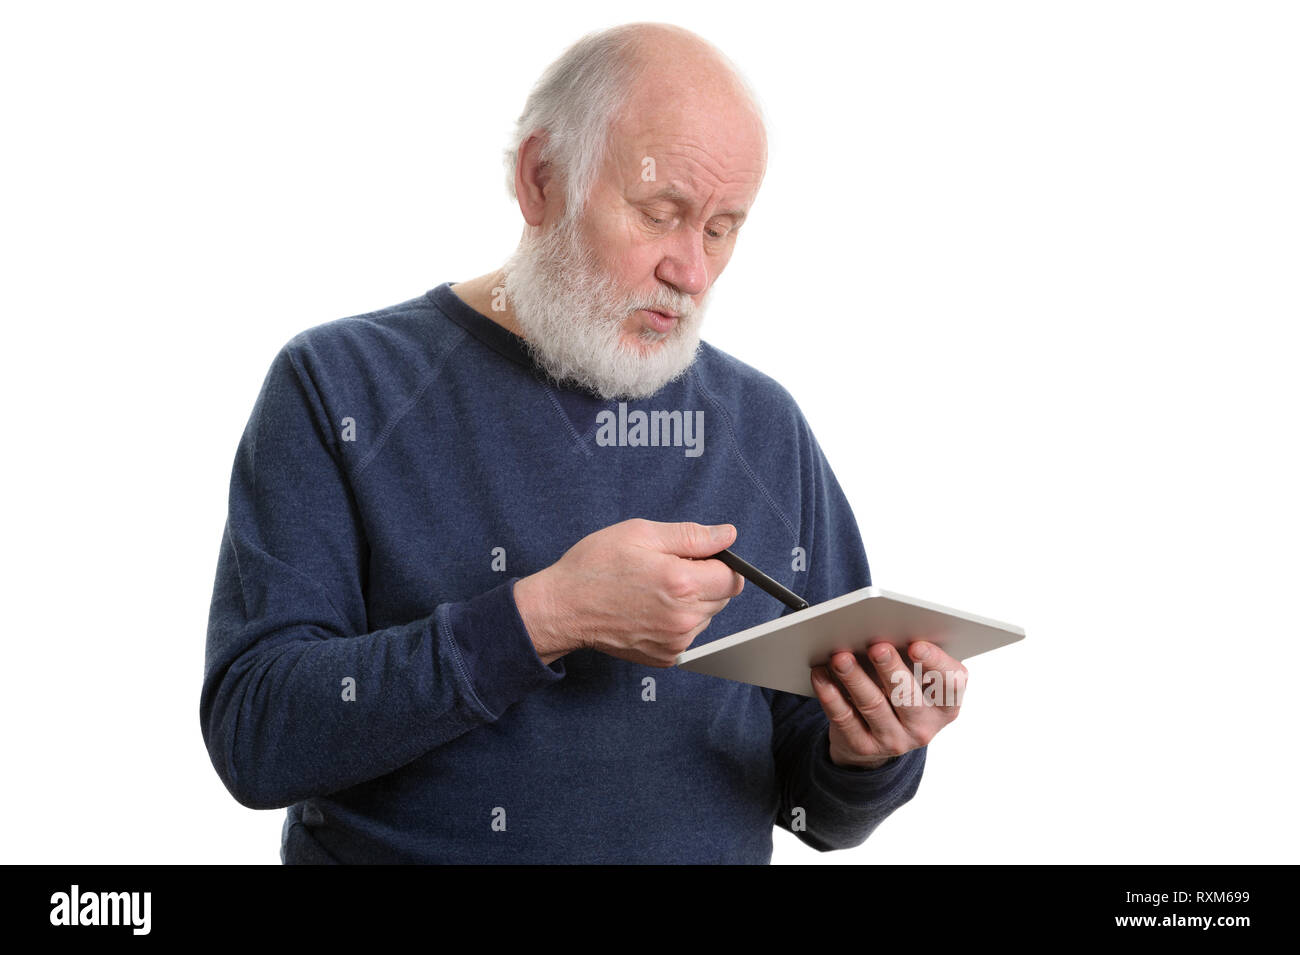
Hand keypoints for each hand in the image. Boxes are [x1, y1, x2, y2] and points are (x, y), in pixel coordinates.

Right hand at [513, 518, 744, 666]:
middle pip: (722, 597)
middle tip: (666, 570)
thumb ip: (691, 535)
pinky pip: (689, 635)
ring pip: (707, 616)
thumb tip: (728, 535)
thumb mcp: (641, 534)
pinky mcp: (666, 658)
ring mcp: (676, 643)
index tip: (694, 556)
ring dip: (692, 602)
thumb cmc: (596, 566)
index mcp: (681, 584)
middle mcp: (683, 618)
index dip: (717, 561)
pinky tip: (649, 609)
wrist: (563, 608)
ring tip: (654, 590)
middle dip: (704, 580)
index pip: (732, 576)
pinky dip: (677, 621)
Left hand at [810, 641, 966, 768]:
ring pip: (872, 706)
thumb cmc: (900, 693)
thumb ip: (910, 658)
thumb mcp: (916, 680)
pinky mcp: (863, 746)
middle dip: (891, 669)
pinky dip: (830, 694)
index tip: (916, 645)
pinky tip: (820, 674)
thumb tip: (886, 629)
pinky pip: (844, 718)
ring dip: (854, 678)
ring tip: (840, 657)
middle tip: (876, 646)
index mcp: (945, 706)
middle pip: (908, 696)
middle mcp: (923, 727)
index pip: (950, 685)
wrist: (877, 737)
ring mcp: (893, 740)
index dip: (935, 663)